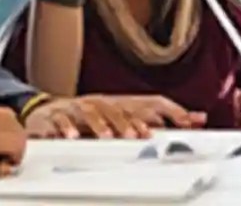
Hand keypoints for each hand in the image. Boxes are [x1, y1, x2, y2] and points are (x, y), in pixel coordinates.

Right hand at [24, 95, 204, 139]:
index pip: (144, 104)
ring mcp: (75, 109)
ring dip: (99, 124)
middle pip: (115, 109)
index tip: (181, 123)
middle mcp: (97, 104)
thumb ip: (154, 122)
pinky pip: (60, 120)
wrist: (43, 115)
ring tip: (107, 136)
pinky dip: (66, 128)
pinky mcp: (53, 117)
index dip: (165, 111)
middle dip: (128, 122)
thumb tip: (197, 120)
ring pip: (89, 111)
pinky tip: (73, 137)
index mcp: (116, 105)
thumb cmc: (88, 120)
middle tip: (139, 136)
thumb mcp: (119, 121)